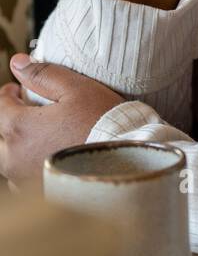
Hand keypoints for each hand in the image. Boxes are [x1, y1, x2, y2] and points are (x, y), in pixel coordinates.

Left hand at [0, 56, 124, 189]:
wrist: (126, 162)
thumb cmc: (103, 125)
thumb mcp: (77, 89)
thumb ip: (44, 74)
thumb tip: (18, 63)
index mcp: (21, 128)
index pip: (0, 106)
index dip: (8, 94)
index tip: (18, 90)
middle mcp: (16, 157)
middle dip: (9, 123)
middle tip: (27, 114)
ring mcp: (25, 179)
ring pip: (9, 161)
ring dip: (18, 148)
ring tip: (39, 138)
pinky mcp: (40, 193)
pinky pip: (22, 181)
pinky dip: (29, 169)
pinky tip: (47, 160)